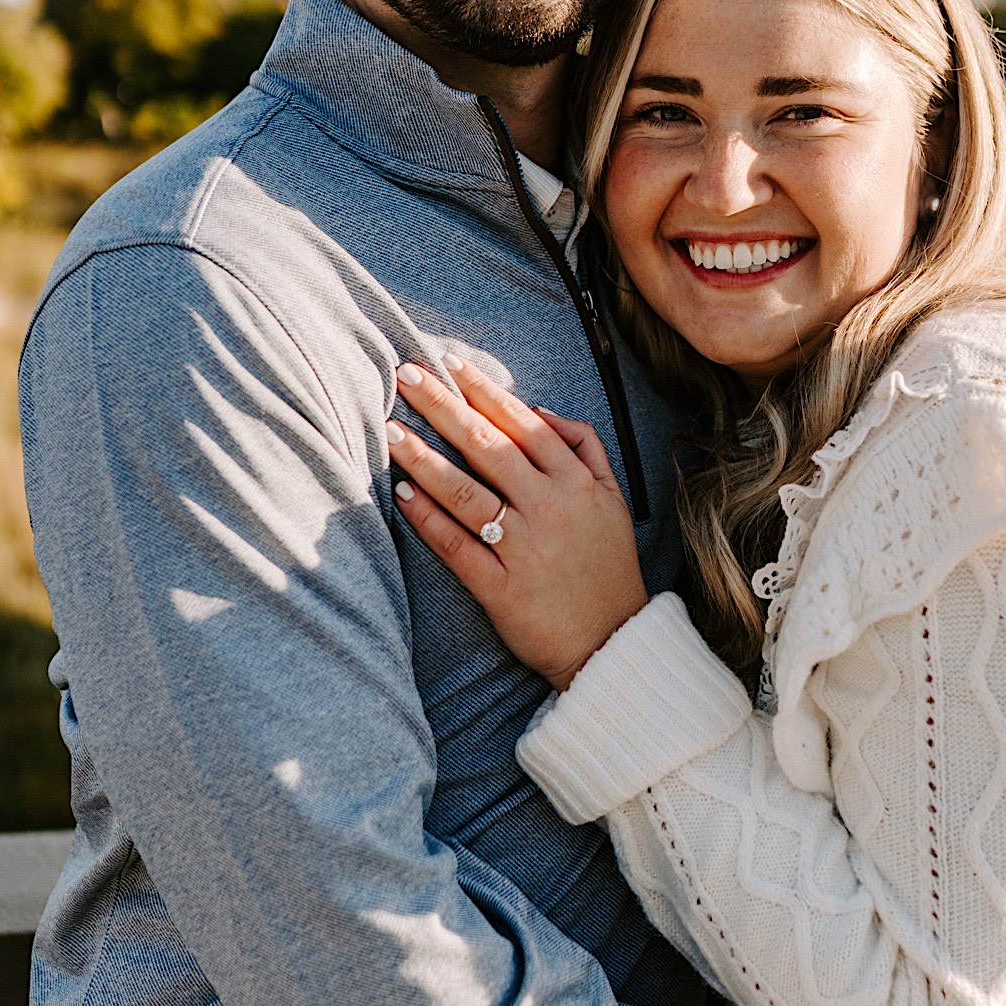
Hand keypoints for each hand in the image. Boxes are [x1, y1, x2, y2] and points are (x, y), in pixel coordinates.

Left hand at [386, 357, 649, 689]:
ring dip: (424, 458)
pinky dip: (428, 519)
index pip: (523, 423)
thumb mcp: (615, 499)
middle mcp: (550, 509)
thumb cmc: (608, 566)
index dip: (484, 390)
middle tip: (406, 376)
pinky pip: (457, 546)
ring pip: (466, 492)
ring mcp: (524, 549)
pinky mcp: (502, 589)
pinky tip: (403, 494)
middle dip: (444, 406)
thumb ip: (584, 448)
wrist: (613, 643)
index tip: (450, 363)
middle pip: (488, 446)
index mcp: (576, 483)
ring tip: (391, 431)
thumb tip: (539, 411)